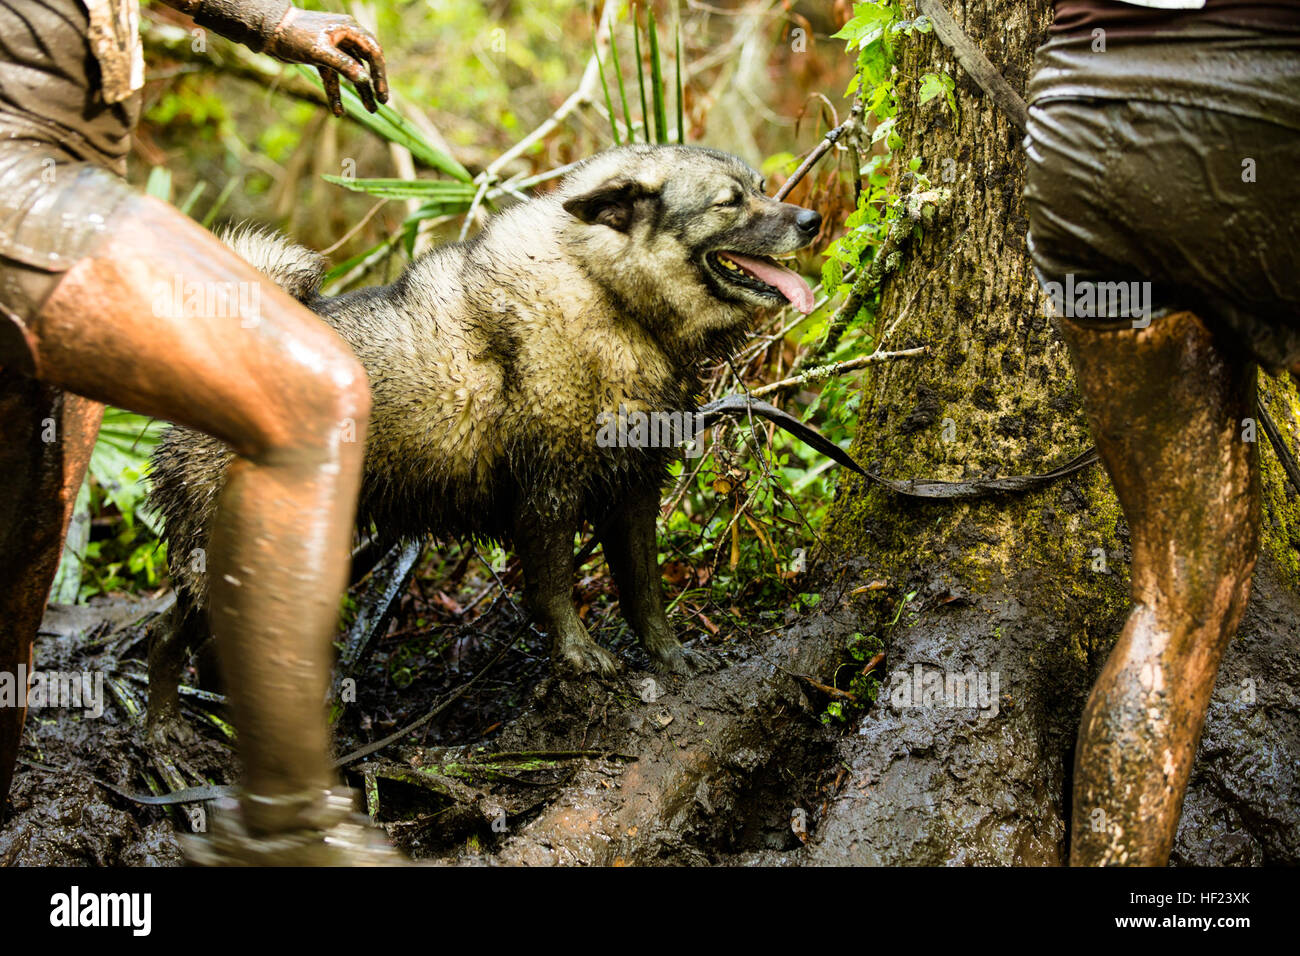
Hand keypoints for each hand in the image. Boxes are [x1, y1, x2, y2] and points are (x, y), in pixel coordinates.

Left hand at [265, 9, 387, 115]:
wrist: (268, 31)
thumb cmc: (294, 35)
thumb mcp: (320, 51)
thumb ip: (344, 65)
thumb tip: (364, 81)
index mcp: (349, 29)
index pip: (373, 52)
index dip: (380, 74)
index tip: (381, 93)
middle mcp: (345, 38)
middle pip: (366, 63)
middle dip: (372, 84)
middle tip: (380, 103)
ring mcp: (334, 49)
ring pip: (352, 72)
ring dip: (359, 91)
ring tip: (369, 110)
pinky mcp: (322, 58)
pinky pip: (334, 78)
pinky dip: (336, 93)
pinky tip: (339, 111)